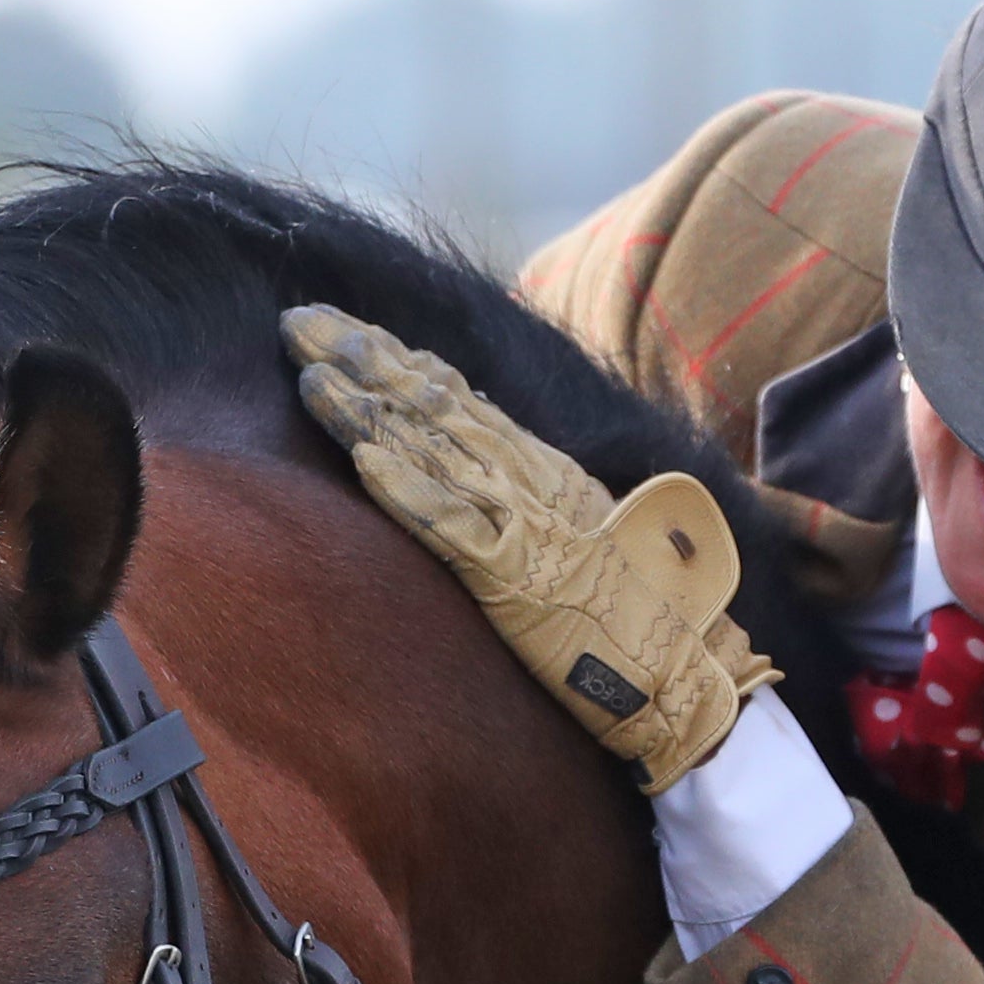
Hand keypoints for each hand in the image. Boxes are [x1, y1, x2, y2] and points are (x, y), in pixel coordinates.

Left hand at [282, 309, 772, 789]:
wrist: (682, 661)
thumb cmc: (638, 604)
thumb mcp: (582, 524)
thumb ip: (532, 489)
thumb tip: (480, 463)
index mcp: (542, 461)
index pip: (456, 392)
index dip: (395, 354)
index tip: (343, 324)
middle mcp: (528, 475)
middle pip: (431, 402)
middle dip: (362, 358)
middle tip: (300, 321)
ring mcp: (520, 520)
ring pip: (430, 450)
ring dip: (366, 411)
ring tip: (310, 374)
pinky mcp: (512, 576)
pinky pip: (451, 527)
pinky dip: (407, 491)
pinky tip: (363, 462)